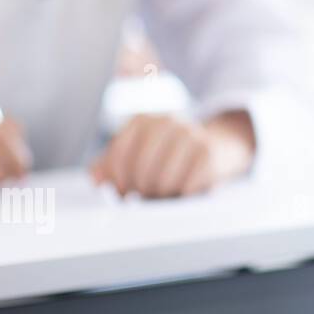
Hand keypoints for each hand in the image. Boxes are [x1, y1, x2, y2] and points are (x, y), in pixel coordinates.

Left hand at [88, 111, 255, 198]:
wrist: (217, 146)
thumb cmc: (169, 155)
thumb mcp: (138, 154)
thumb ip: (110, 165)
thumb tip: (95, 179)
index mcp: (143, 120)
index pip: (118, 155)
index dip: (117, 180)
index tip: (123, 191)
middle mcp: (167, 122)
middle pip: (140, 171)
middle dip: (141, 189)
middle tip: (147, 193)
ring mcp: (190, 135)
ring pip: (163, 181)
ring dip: (163, 194)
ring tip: (167, 190)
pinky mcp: (209, 153)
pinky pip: (186, 187)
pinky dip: (184, 193)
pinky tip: (187, 187)